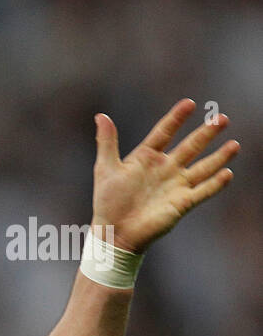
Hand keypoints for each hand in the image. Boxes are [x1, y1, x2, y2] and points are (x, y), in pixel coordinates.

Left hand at [92, 99, 238, 253]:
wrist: (114, 232)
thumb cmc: (108, 202)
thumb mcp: (105, 169)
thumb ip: (107, 142)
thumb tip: (101, 116)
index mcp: (147, 158)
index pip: (165, 132)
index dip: (176, 118)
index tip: (189, 103)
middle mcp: (165, 168)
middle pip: (191, 146)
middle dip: (206, 133)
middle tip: (222, 118)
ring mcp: (176, 185)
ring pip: (203, 167)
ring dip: (219, 156)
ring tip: (234, 144)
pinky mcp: (182, 203)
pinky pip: (203, 191)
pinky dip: (215, 183)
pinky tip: (227, 173)